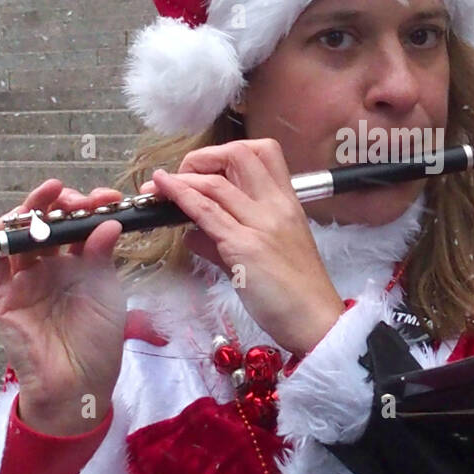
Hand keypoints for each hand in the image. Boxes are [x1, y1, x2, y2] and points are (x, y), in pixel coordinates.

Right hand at [0, 180, 127, 435]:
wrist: (78, 383)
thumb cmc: (98, 341)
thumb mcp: (107, 291)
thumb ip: (103, 256)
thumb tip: (110, 222)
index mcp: (78, 266)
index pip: (78, 226)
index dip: (90, 207)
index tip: (109, 197)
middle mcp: (50, 268)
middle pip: (47, 224)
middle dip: (61, 203)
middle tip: (77, 196)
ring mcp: (24, 280)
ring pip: (20, 235)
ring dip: (31, 210)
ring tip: (50, 196)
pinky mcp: (3, 295)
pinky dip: (0, 236)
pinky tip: (15, 221)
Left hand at [143, 139, 344, 355]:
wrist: (316, 321)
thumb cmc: (297, 294)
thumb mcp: (262, 258)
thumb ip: (224, 241)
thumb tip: (192, 234)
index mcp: (287, 203)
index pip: (263, 152)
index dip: (229, 151)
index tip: (207, 169)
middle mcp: (276, 206)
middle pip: (239, 154)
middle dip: (202, 158)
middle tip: (182, 176)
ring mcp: (261, 224)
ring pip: (216, 183)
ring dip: (181, 179)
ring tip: (157, 187)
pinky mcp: (244, 247)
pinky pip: (207, 212)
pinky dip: (181, 196)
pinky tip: (164, 191)